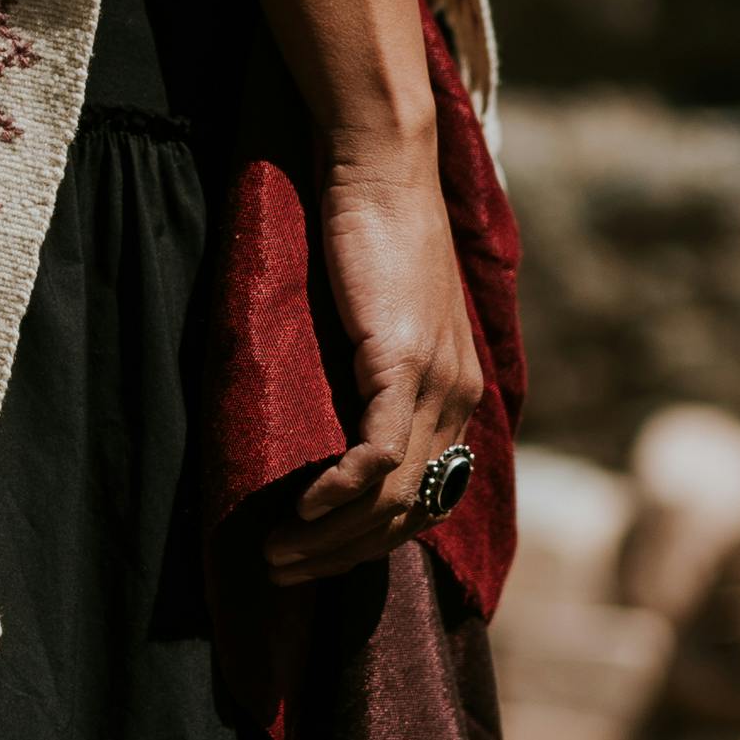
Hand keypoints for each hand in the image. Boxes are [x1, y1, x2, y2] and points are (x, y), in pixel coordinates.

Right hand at [264, 130, 483, 584]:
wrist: (381, 168)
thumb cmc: (370, 233)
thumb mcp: (382, 322)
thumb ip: (374, 374)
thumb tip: (335, 422)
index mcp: (461, 396)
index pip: (427, 500)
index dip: (373, 543)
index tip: (317, 557)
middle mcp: (461, 400)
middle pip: (409, 514)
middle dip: (344, 556)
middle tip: (285, 571)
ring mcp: (436, 384)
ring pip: (393, 498)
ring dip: (332, 538)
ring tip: (278, 554)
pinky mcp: (402, 364)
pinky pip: (375, 457)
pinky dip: (336, 493)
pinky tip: (300, 507)